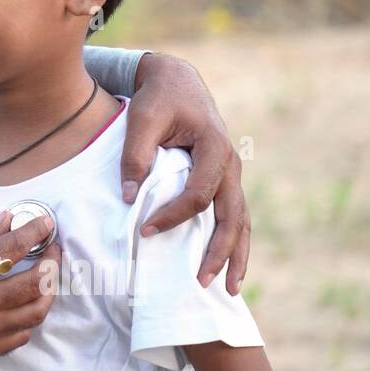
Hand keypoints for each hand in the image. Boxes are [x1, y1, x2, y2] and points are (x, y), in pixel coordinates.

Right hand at [0, 212, 59, 370]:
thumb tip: (6, 220)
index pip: (13, 247)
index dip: (34, 231)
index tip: (45, 223)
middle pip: (36, 281)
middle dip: (51, 261)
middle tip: (52, 248)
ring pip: (36, 311)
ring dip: (47, 290)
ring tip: (46, 276)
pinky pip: (21, 334)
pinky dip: (28, 317)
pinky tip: (24, 304)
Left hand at [123, 51, 249, 295]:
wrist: (176, 81)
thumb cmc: (158, 99)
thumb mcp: (141, 119)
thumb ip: (135, 155)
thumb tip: (129, 197)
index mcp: (214, 146)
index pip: (198, 194)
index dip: (174, 216)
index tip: (146, 231)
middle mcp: (230, 163)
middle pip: (232, 215)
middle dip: (221, 252)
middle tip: (204, 283)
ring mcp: (232, 172)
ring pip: (241, 220)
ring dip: (235, 254)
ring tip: (228, 290)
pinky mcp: (224, 179)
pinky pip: (234, 215)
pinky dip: (232, 241)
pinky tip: (227, 265)